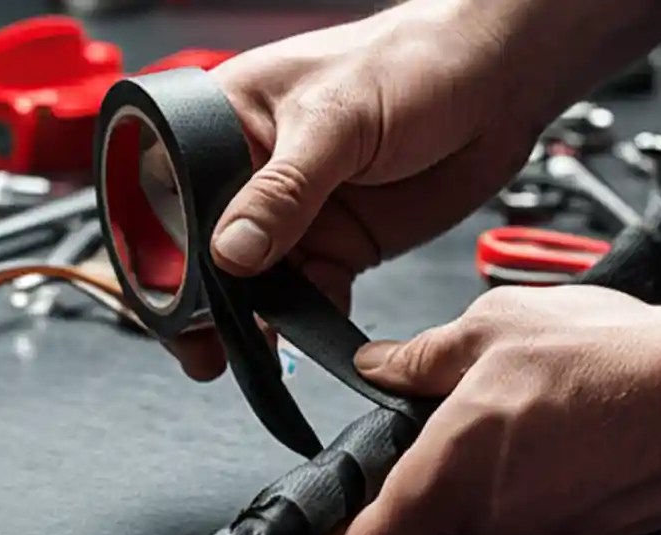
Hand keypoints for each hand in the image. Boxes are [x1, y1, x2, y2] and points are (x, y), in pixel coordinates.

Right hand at [168, 0, 550, 379]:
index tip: (172, 299)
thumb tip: (231, 252)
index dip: (163, 251)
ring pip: (258, 281)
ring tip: (261, 343)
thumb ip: (283, 191)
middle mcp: (255, 173)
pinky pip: (312, 293)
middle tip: (206, 347)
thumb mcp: (335, 121)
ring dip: (258, 316)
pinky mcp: (341, 242)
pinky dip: (311, 317)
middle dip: (205, 301)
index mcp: (228, 122)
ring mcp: (298, 212)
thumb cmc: (412, 61)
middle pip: (207, 250)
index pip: (171, 195)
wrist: (498, 82)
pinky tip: (315, 327)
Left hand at [320, 285, 660, 534]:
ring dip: (489, 467)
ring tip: (531, 407)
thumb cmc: (613, 363)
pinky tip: (569, 425)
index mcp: (448, 482)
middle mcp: (490, 530)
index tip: (343, 510)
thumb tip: (382, 366)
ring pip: (483, 513)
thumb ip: (420, 358)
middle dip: (432, 470)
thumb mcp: (492, 328)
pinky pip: (533, 510)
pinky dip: (536, 474)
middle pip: (425, 521)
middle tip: (460, 412)